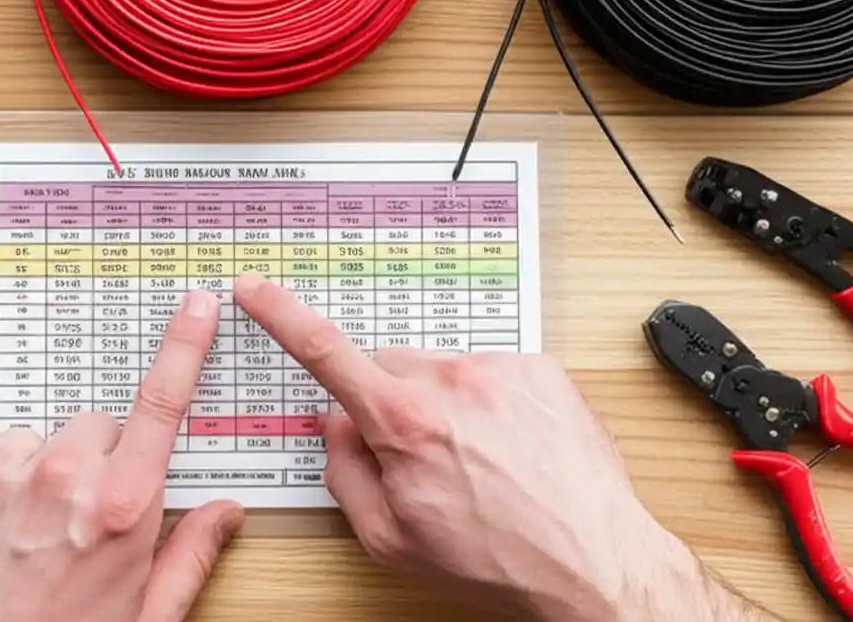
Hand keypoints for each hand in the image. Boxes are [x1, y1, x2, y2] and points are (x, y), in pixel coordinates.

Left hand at [0, 290, 244, 621]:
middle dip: (91, 462)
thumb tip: (225, 513)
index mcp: (121, 508)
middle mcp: (60, 479)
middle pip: (91, 428)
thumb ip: (190, 556)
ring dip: (29, 476)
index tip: (196, 308)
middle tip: (74, 521)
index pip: (162, 404)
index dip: (184, 348)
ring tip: (18, 538)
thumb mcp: (144, 619)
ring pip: (29, 442)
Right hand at [234, 274, 770, 621]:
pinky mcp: (540, 369)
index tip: (257, 288)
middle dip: (387, 404)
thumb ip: (345, 473)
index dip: (281, 316)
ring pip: (440, 371)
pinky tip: (509, 448)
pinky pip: (488, 372)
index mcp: (405, 424)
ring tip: (478, 461)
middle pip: (387, 369)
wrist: (595, 564)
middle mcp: (452, 383)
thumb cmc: (497, 563)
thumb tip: (334, 425)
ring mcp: (501, 370)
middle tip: (419, 461)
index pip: (325, 353)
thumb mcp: (390, 540)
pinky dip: (487, 402)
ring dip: (443, 405)